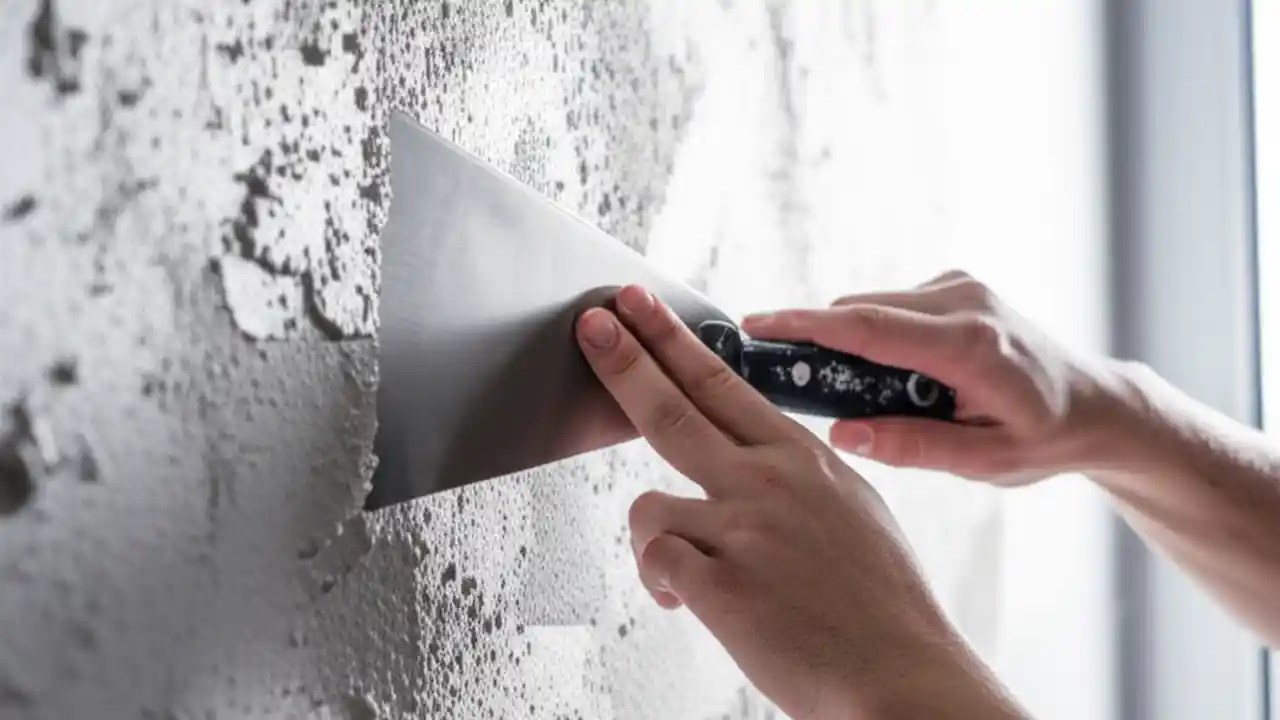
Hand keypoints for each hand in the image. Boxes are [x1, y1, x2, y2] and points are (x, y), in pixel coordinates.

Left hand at [575, 285, 1024, 719]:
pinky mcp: (720, 583)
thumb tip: (751, 457)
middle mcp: (769, 481)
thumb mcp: (852, 508)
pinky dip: (662, 584)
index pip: (722, 381)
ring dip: (653, 537)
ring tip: (685, 574)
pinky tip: (690, 601)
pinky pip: (656, 562)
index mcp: (802, 457)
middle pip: (672, 407)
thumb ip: (796, 475)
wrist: (900, 674)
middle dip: (624, 358)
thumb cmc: (879, 602)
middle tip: (591, 324)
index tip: (638, 305)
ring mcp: (743, 529)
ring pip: (648, 503)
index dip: (671, 338)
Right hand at [743, 270, 1134, 484]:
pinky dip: (878, 336)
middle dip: (820, 344)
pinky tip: (901, 378)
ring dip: (855, 345)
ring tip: (877, 397)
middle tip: (798, 387)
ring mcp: (961, 286)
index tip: (756, 324)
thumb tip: (844, 434)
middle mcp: (964, 302)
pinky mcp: (956, 285)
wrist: (1096, 403)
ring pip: (873, 307)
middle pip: (862, 313)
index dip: (806, 325)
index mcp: (970, 346)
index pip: (869, 328)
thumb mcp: (984, 461)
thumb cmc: (1044, 437)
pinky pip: (892, 306)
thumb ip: (914, 447)